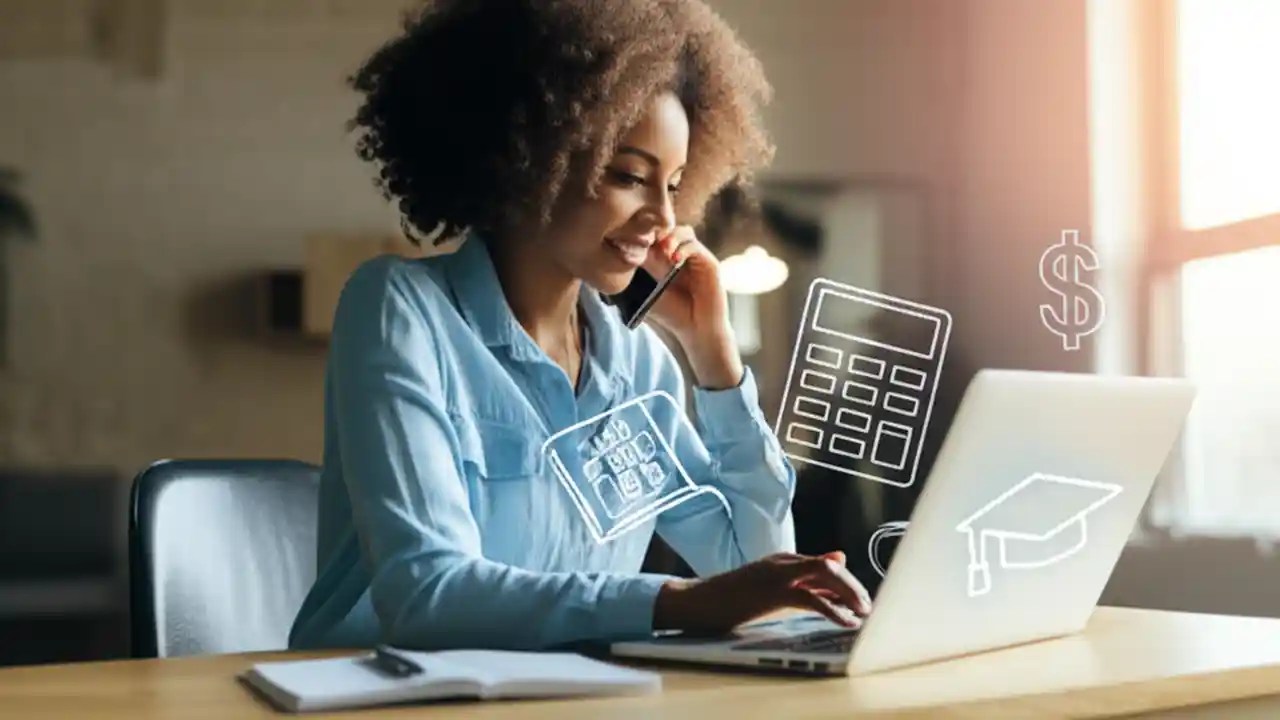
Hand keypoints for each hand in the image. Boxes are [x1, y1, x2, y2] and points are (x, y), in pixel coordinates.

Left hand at [641, 226, 743, 388]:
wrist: (697, 331)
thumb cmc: (673, 314)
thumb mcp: (651, 288)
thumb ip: (643, 268)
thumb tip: (623, 249)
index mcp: (666, 259)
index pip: (656, 235)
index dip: (646, 233)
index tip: (634, 241)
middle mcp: (682, 254)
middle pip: (670, 227)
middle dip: (658, 231)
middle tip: (648, 242)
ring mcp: (697, 258)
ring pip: (685, 231)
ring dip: (671, 237)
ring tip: (663, 250)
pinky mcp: (710, 263)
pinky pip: (696, 246)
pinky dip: (684, 248)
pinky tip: (675, 260)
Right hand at [652, 551, 872, 634]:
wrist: (697, 602)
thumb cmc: (731, 597)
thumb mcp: (769, 585)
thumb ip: (803, 575)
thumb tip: (838, 558)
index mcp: (784, 560)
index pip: (826, 566)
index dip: (847, 584)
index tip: (861, 601)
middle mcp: (784, 561)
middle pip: (831, 567)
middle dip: (853, 587)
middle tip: (868, 607)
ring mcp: (778, 573)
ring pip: (826, 575)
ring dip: (850, 594)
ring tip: (864, 613)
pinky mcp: (773, 590)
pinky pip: (811, 597)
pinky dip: (833, 609)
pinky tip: (846, 621)